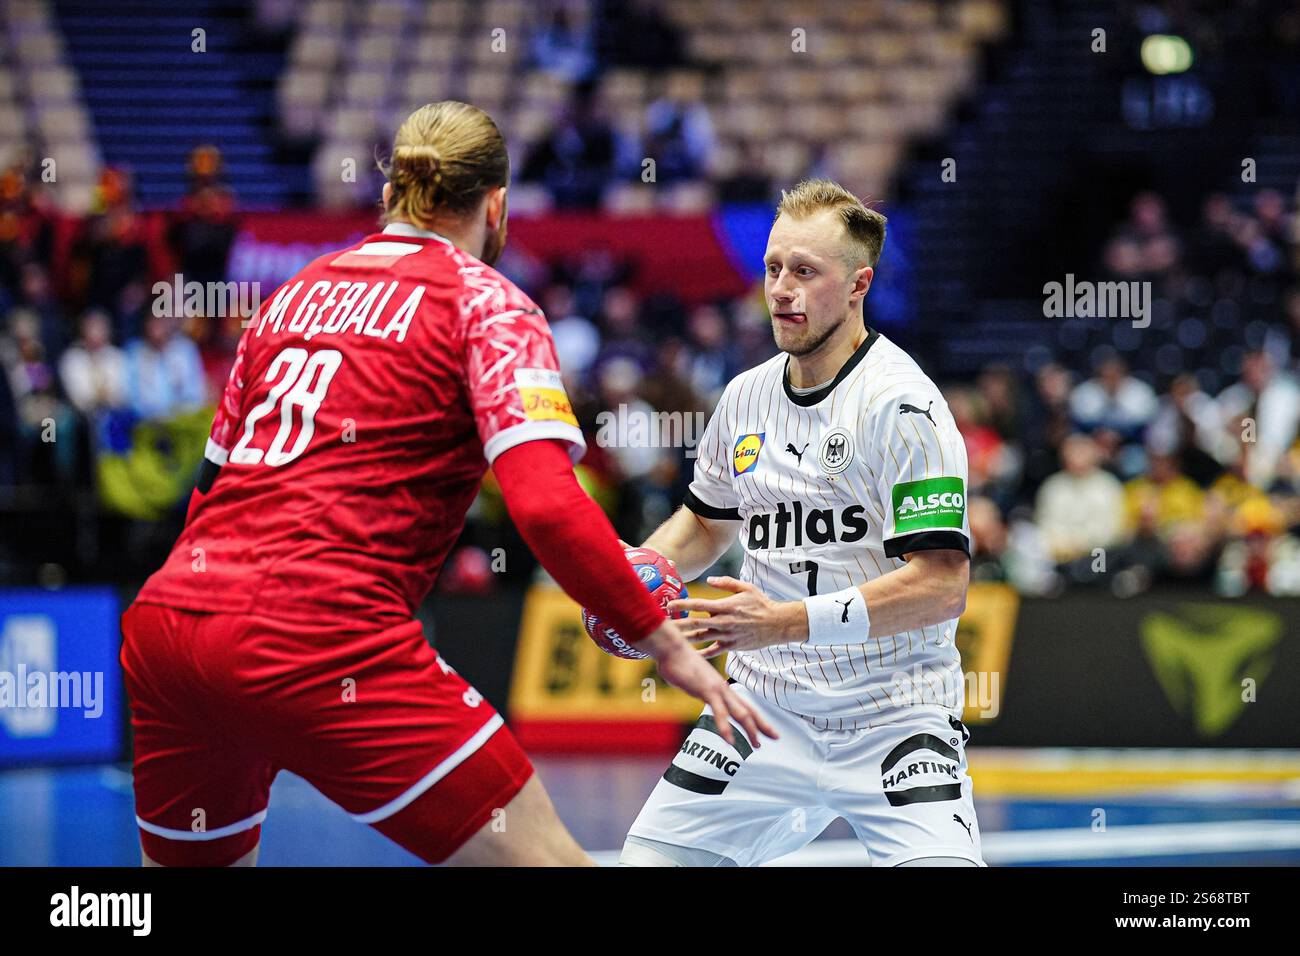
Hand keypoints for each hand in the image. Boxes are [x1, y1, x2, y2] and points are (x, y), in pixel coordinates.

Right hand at [634, 619, 777, 747]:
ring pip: (740, 713)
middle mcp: (724, 689)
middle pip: (749, 710)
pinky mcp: (707, 691)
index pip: (745, 705)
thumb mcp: (693, 681)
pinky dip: (726, 729)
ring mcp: (717, 690)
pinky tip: (731, 741)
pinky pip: (720, 713)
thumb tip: (695, 690)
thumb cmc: (679, 663)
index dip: (758, 719)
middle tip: (776, 738)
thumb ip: (697, 688)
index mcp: (722, 687)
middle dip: (763, 726)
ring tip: (757, 745)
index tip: (768, 730)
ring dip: (750, 730)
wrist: (672, 649)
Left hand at [667, 576, 807, 658]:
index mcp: (726, 606)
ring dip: (684, 639)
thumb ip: (726, 584)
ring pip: (700, 639)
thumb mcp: (746, 588)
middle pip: (694, 624)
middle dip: (677, 624)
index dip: (682, 604)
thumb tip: (709, 580)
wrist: (778, 624)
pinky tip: (688, 655)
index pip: (698, 605)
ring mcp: (727, 636)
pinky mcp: (731, 646)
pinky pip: (712, 652)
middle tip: (661, 625)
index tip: (668, 605)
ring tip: (669, 639)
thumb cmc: (761, 604)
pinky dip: (700, 654)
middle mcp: (724, 622)